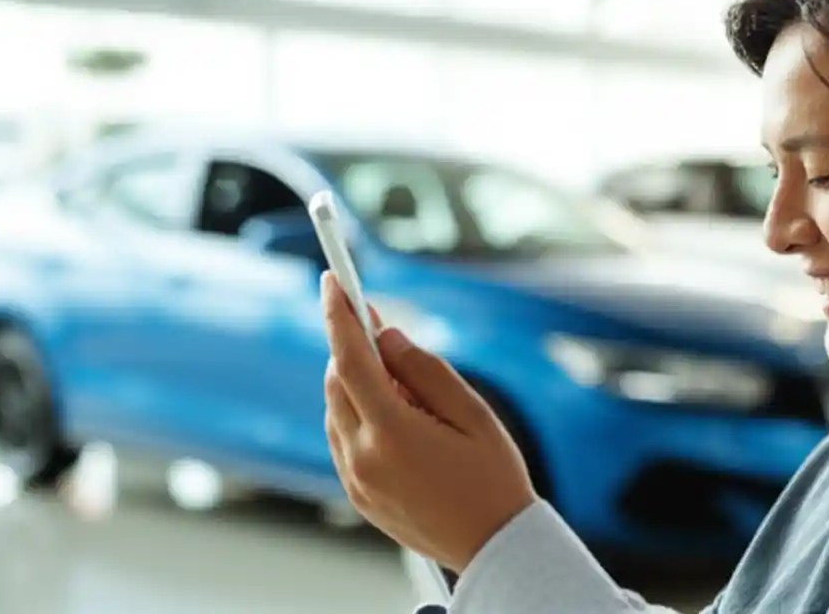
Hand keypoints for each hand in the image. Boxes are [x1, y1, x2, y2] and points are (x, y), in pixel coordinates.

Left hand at [320, 273, 536, 571]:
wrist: (495, 547)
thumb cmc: (494, 479)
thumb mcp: (473, 413)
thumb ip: (426, 370)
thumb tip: (388, 337)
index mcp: (394, 434)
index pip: (351, 359)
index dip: (339, 315)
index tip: (332, 282)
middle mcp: (364, 458)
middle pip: (338, 382)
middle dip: (353, 349)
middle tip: (382, 329)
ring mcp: (357, 481)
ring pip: (336, 410)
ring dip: (357, 384)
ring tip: (407, 389)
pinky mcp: (358, 497)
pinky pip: (343, 440)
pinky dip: (358, 415)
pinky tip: (397, 417)